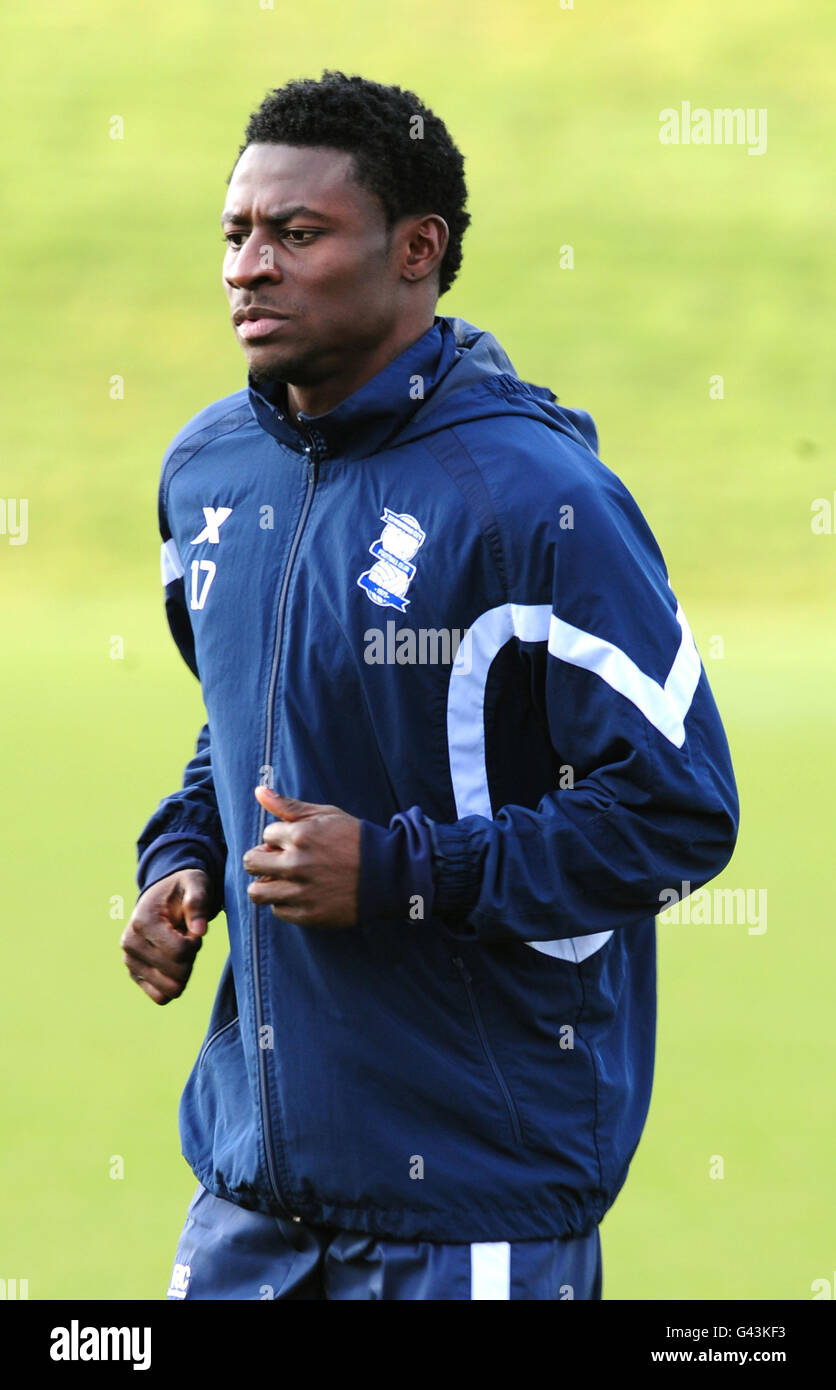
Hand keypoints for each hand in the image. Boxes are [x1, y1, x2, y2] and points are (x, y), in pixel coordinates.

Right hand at [121, 869, 211, 1003]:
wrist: (164, 897)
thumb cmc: (183, 890)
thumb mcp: (196, 885)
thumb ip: (198, 903)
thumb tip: (200, 931)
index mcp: (142, 921)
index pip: (180, 951)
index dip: (195, 943)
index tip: (194, 929)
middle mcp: (130, 943)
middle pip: (177, 973)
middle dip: (191, 957)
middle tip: (187, 937)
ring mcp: (130, 961)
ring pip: (170, 989)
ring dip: (184, 970)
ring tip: (180, 947)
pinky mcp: (135, 974)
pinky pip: (160, 997)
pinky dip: (174, 984)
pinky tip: (173, 962)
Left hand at [242, 787, 360, 927]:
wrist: (389, 875)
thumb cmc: (356, 840)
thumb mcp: (326, 815)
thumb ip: (289, 806)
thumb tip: (258, 791)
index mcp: (301, 835)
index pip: (266, 834)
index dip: (280, 837)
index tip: (296, 841)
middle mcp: (296, 864)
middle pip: (251, 862)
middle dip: (261, 858)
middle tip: (278, 861)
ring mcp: (301, 892)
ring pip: (257, 892)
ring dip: (266, 884)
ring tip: (282, 880)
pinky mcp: (307, 914)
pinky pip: (278, 910)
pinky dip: (284, 902)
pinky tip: (301, 894)